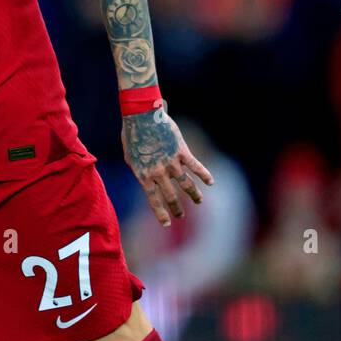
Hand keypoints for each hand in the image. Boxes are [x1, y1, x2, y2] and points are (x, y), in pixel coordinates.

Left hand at [121, 107, 212, 226]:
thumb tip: (144, 177)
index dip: (161, 213)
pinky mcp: (182, 151)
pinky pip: (196, 166)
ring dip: (194, 195)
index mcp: (144, 175)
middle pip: (171, 196)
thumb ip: (138, 169)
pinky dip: (205, 175)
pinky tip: (211, 182)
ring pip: (186, 184)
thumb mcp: (130, 156)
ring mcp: (171, 162)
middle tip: (181, 216)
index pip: (154, 200)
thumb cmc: (132, 134)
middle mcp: (159, 172)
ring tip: (199, 202)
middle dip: (177, 208)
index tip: (167, 224)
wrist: (142, 116)